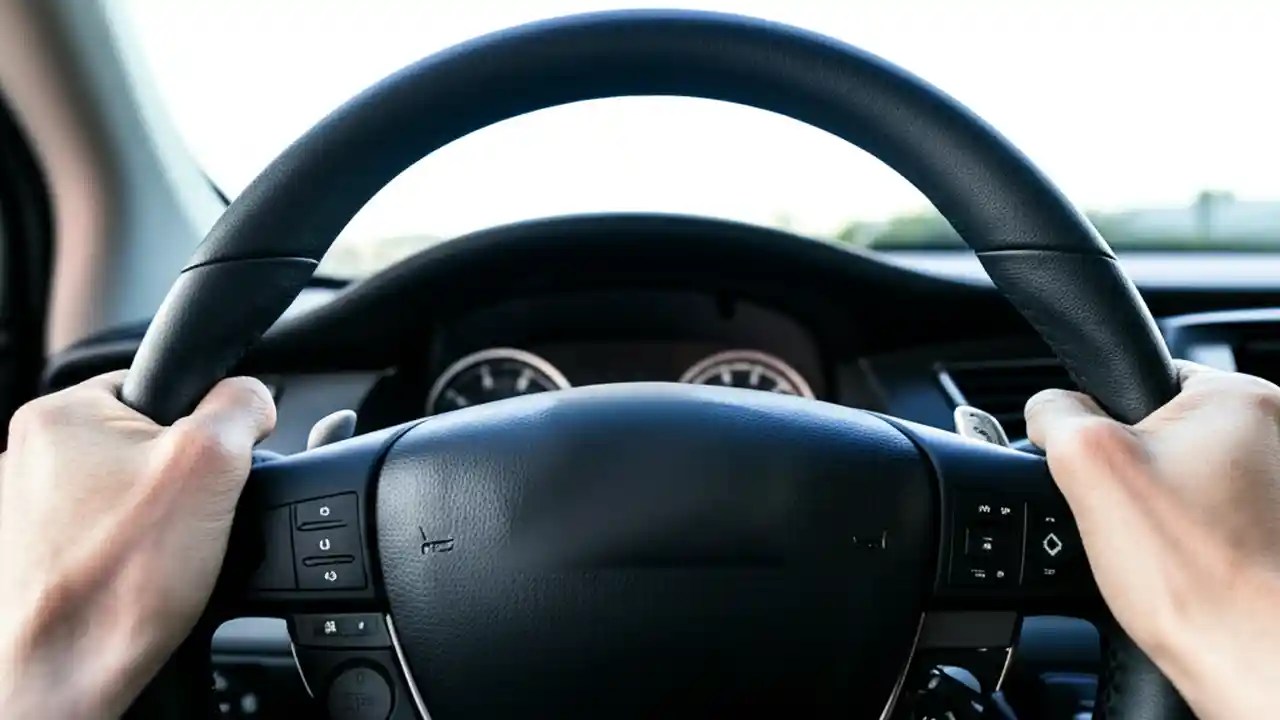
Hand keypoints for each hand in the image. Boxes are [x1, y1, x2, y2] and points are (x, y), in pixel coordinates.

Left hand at [0, 372, 274, 719]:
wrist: (62, 680)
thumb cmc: (118, 583)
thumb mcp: (212, 464)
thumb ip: (240, 407)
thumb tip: (252, 395)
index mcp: (60, 415)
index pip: (161, 385)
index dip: (206, 425)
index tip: (210, 471)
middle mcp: (29, 455)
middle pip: (147, 443)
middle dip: (181, 482)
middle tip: (189, 523)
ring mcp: (27, 510)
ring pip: (128, 494)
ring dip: (157, 522)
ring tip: (160, 557)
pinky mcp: (36, 557)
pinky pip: (106, 536)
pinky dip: (130, 554)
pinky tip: (137, 579)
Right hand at [1026, 360, 1279, 719]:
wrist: (1255, 658)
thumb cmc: (1193, 574)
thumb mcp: (1086, 466)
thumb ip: (1055, 415)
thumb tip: (1048, 409)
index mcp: (1238, 396)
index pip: (1139, 377)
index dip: (1101, 423)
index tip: (1102, 471)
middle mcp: (1278, 430)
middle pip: (1166, 430)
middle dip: (1135, 472)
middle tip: (1133, 519)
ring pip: (1190, 477)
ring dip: (1167, 507)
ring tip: (1166, 548)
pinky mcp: (1277, 528)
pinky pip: (1217, 515)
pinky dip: (1196, 536)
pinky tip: (1190, 565)